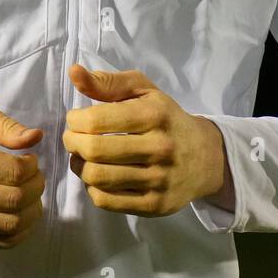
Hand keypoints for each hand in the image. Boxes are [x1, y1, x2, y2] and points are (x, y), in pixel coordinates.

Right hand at [0, 98, 45, 248]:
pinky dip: (21, 230)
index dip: (32, 167)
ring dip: (32, 210)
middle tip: (35, 178)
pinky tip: (20, 213)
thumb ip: (4, 124)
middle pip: (13, 199)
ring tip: (30, 196)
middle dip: (36, 187)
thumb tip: (35, 137)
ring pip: (9, 224)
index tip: (30, 160)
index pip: (11, 171)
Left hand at [62, 64, 225, 216]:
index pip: (98, 120)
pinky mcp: (154, 205)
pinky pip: (106, 201)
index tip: (75, 118)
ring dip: (79, 166)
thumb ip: (109, 82)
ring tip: (81, 156)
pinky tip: (96, 176)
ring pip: (97, 178)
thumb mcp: (144, 91)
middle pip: (94, 150)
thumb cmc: (167, 118)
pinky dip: (92, 187)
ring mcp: (158, 180)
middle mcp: (159, 148)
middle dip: (72, 142)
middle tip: (71, 138)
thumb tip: (74, 72)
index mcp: (154, 115)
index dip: (75, 119)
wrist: (206, 157)